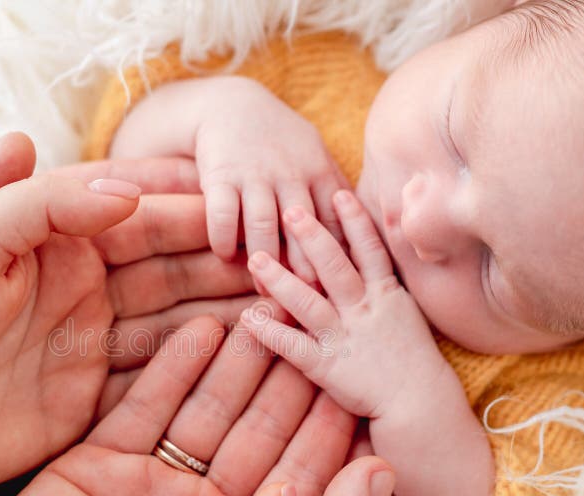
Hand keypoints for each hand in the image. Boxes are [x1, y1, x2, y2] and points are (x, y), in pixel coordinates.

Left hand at [0, 137, 250, 495]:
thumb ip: (38, 204)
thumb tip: (122, 186)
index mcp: (46, 238)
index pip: (135, 214)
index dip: (193, 211)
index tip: (249, 211)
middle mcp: (74, 288)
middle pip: (166, 268)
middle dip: (226, 263)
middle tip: (286, 262)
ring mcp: (81, 345)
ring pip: (169, 323)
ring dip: (223, 315)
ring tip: (283, 308)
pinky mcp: (81, 400)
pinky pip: (150, 382)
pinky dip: (196, 372)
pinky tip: (242, 361)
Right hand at [0, 317, 374, 495]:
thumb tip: (304, 493)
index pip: (298, 482)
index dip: (328, 434)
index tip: (354, 383)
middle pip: (257, 434)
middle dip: (287, 382)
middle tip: (313, 327)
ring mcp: (150, 485)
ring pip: (206, 410)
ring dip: (237, 364)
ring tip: (265, 313)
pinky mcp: (98, 464)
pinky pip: (143, 405)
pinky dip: (172, 368)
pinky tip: (202, 330)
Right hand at [193, 78, 345, 279]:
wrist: (232, 106)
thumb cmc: (280, 141)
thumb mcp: (315, 157)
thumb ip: (335, 194)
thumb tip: (364, 236)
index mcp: (319, 173)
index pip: (335, 222)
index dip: (338, 256)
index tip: (341, 287)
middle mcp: (290, 174)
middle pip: (303, 230)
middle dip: (305, 267)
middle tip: (307, 301)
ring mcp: (254, 175)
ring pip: (264, 226)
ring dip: (264, 260)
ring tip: (263, 287)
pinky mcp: (220, 175)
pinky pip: (222, 215)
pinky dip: (223, 239)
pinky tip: (224, 256)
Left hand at [240, 191, 492, 495]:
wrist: (421, 409)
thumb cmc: (412, 361)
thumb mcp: (407, 315)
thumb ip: (385, 286)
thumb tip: (370, 255)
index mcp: (388, 296)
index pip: (370, 251)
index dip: (355, 221)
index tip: (337, 193)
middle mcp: (366, 312)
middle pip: (335, 267)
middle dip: (311, 237)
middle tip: (288, 211)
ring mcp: (346, 339)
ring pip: (310, 302)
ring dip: (281, 279)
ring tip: (255, 259)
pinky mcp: (329, 369)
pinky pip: (295, 347)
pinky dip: (270, 332)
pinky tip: (247, 317)